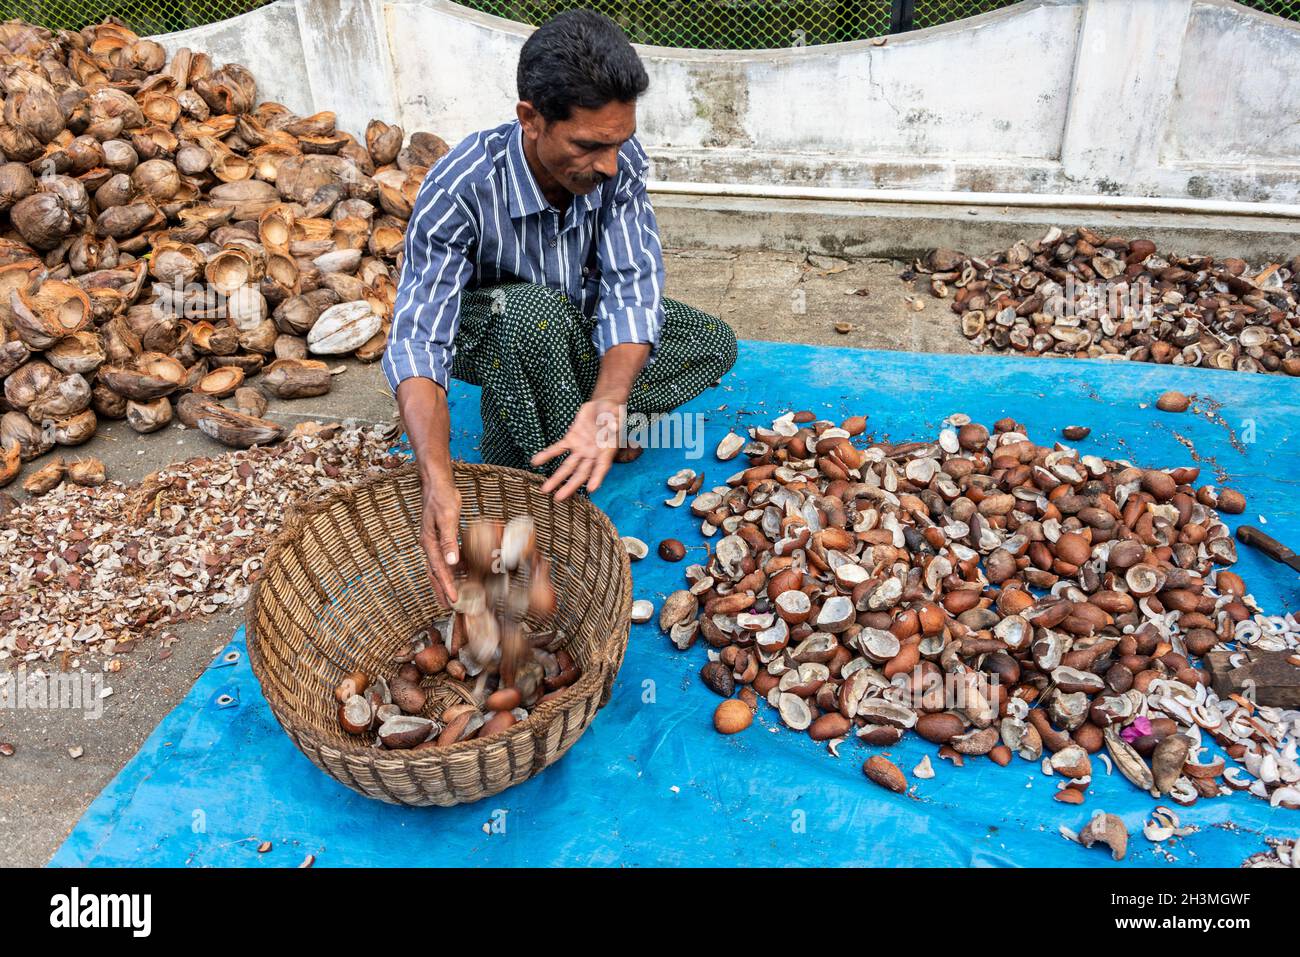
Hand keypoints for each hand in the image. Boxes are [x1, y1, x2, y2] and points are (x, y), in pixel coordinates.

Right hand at [419, 470, 461, 606]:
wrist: (437, 483)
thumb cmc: (442, 497)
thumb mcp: (448, 518)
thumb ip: (449, 541)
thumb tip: (451, 563)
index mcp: (429, 543)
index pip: (438, 570)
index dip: (447, 587)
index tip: (454, 601)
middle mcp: (428, 545)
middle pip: (434, 574)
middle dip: (442, 591)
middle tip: (450, 608)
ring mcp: (432, 542)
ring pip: (437, 568)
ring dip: (444, 583)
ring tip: (452, 597)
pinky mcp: (439, 537)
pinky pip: (443, 558)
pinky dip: (450, 569)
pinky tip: (459, 574)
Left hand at [532, 397, 622, 499]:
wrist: (602, 407)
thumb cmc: (612, 412)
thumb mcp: (615, 414)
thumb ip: (613, 420)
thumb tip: (612, 426)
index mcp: (606, 451)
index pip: (602, 466)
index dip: (597, 477)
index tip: (591, 489)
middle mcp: (593, 455)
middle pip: (581, 473)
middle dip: (570, 486)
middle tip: (559, 498)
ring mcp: (580, 449)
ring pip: (568, 466)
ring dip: (556, 478)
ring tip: (545, 490)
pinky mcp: (571, 440)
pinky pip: (557, 449)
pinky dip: (546, 455)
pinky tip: (535, 462)